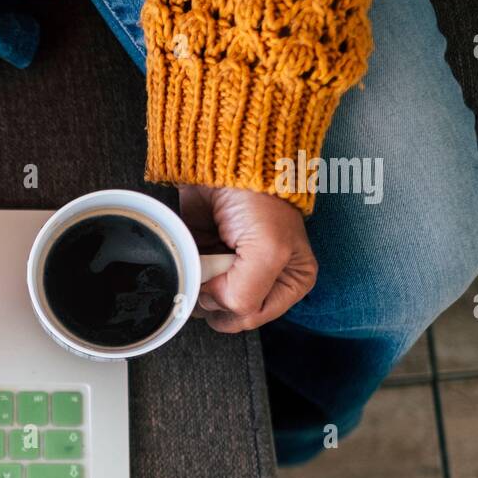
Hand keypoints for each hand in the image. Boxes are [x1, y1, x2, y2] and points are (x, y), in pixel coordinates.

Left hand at [178, 185, 317, 332]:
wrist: (225, 161)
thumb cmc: (258, 196)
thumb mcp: (268, 252)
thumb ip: (247, 293)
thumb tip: (213, 304)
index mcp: (292, 281)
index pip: (254, 316)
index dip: (233, 304)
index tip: (224, 279)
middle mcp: (264, 278)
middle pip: (227, 310)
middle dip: (213, 292)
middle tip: (213, 264)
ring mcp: (232, 268)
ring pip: (203, 297)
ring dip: (197, 279)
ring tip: (204, 252)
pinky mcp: (206, 255)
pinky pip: (189, 275)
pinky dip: (184, 266)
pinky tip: (192, 249)